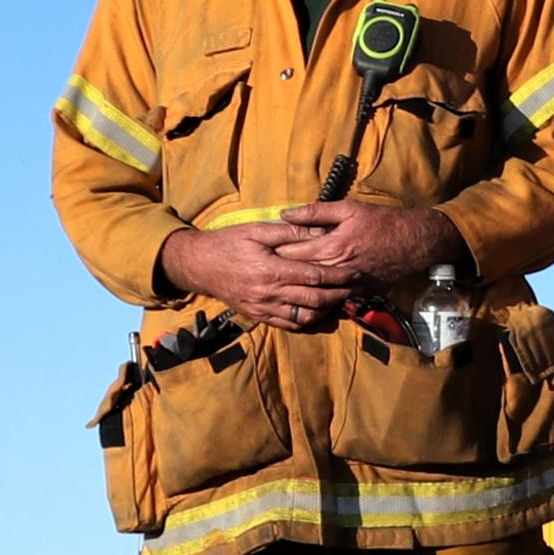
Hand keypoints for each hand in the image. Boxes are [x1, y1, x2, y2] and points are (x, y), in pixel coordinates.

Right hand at [160, 217, 357, 332]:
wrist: (199, 265)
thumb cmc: (228, 243)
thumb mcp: (257, 230)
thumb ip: (288, 231)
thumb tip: (318, 230)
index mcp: (271, 270)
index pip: (314, 276)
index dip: (337, 276)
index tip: (353, 272)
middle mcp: (269, 293)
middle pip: (314, 299)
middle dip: (338, 295)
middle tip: (355, 288)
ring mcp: (263, 308)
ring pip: (304, 316)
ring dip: (326, 310)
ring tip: (341, 301)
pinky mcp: (258, 316)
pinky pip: (288, 324)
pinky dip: (307, 321)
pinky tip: (318, 312)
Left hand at [276, 198, 459, 300]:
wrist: (415, 244)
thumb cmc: (383, 222)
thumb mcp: (349, 208)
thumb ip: (315, 212)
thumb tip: (286, 214)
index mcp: (332, 247)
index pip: (292, 252)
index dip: (273, 251)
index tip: (258, 249)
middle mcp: (337, 270)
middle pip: (298, 274)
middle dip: (279, 271)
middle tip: (260, 268)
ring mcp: (347, 285)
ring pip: (312, 290)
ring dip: (295, 287)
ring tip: (276, 284)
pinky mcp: (357, 294)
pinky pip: (330, 299)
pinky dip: (315, 297)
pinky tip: (303, 295)